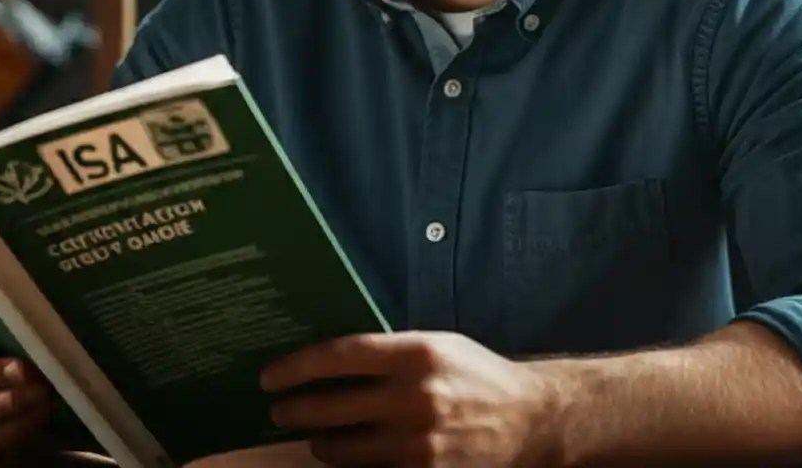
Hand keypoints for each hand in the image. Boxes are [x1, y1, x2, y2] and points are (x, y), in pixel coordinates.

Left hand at [261, 332, 561, 466]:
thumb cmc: (477, 375)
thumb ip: (390, 352)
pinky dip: (353, 466)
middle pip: (330, 407)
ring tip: (316, 436)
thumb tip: (328, 358)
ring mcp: (419, 442)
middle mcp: (415, 396)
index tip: (271, 377)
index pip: (339, 357)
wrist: (530, 420)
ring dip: (321, 443)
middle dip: (295, 411)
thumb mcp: (439, 346)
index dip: (296, 368)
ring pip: (342, 449)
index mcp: (417, 353)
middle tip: (278, 411)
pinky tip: (346, 457)